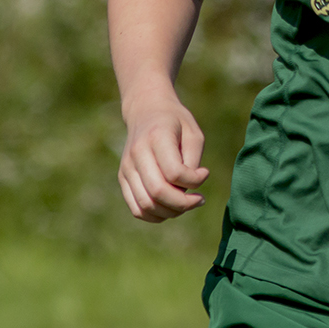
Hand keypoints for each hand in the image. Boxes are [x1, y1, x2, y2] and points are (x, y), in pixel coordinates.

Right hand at [117, 89, 209, 222]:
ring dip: (171, 212)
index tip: (205, 173)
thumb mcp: (193, 133)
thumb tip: (188, 190)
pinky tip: (171, 208)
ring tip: (186, 204)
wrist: (146, 111)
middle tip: (199, 200)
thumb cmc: (176, 123)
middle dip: (183, 203)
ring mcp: (127, 168)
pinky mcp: (123, 178)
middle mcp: (137, 154)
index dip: (194, 181)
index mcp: (157, 137)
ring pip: (146, 205)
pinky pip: (137, 208)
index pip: (174, 172)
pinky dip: (156, 215)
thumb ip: (192, 161)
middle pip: (158, 192)